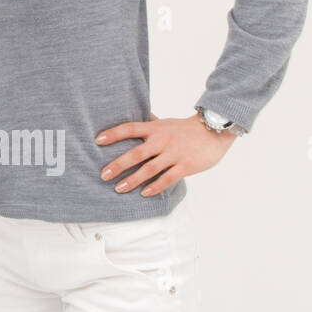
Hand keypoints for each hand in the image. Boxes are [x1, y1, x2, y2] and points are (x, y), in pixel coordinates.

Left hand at [94, 111, 237, 196]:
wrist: (214, 131)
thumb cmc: (185, 129)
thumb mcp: (164, 123)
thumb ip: (148, 125)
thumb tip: (130, 117)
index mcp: (155, 129)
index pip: (130, 129)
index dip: (113, 134)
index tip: (97, 140)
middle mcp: (162, 140)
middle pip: (136, 153)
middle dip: (118, 165)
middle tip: (103, 175)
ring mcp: (174, 154)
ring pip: (149, 169)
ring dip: (133, 180)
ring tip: (119, 188)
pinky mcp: (186, 166)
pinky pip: (168, 178)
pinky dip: (155, 186)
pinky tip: (144, 193)